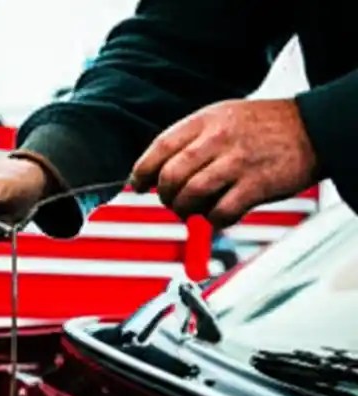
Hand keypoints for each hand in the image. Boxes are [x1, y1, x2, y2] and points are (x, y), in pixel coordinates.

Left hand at [130, 99, 318, 226]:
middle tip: (172, 202)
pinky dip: (213, 221)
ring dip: (185, 210)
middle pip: (171, 175)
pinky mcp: (257, 184)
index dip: (142, 172)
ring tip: (192, 211)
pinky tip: (218, 217)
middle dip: (165, 196)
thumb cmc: (264, 127)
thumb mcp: (222, 118)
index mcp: (205, 121)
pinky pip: (221, 212)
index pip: (159, 148)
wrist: (314, 127)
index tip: (137, 186)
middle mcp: (218, 139)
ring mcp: (238, 161)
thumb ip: (190, 141)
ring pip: (191, 194)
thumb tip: (156, 174)